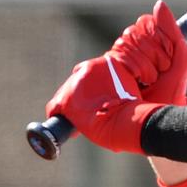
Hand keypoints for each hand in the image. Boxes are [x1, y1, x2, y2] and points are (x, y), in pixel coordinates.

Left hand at [44, 53, 160, 153]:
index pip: (89, 71)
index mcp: (106, 64)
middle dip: (80, 95)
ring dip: (71, 104)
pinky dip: (58, 114)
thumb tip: (115, 94)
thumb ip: (119, 85)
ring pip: (64, 93)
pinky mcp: (66, 101)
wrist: (126, 121)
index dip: (90, 85)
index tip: (93, 95)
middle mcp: (88, 70)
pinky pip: (54, 107)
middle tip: (87, 109)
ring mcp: (75, 85)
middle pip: (76, 82)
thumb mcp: (130, 89)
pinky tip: (64, 122)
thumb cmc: (133, 110)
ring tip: (80, 118)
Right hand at [111, 0, 186, 104]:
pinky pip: (118, 50)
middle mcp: (126, 53)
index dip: (158, 39)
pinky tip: (138, 82)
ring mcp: (114, 61)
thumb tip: (159, 4)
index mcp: (144, 49)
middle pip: (135, 30)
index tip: (166, 63)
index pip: (145, 24)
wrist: (158, 122)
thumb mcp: (180, 61)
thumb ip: (172, 32)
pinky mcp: (104, 69)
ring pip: (128, 38)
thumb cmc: (169, 95)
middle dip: (153, 52)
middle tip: (157, 74)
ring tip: (148, 81)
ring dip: (144, 61)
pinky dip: (134, 65)